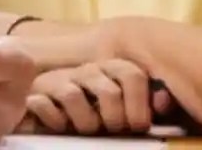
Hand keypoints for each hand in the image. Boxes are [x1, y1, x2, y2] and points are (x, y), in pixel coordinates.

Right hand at [24, 59, 170, 135]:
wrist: (54, 118)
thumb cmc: (96, 116)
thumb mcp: (126, 112)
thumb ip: (146, 105)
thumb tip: (165, 101)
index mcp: (112, 70)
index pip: (133, 75)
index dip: (139, 106)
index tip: (138, 127)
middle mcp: (87, 71)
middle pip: (108, 90)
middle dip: (113, 119)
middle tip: (111, 131)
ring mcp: (59, 80)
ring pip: (73, 95)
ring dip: (84, 122)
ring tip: (86, 131)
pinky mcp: (36, 94)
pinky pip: (43, 104)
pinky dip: (53, 119)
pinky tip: (59, 127)